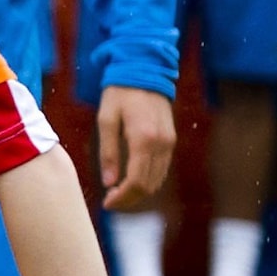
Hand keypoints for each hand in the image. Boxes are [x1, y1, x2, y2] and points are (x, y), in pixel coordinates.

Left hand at [97, 86, 173, 210]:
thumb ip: (107, 152)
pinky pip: (161, 169)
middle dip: (129, 199)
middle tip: (110, 202)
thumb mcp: (106, 120)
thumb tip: (108, 183)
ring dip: (138, 192)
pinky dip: (147, 180)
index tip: (107, 203)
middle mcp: (161, 144)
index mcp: (143, 139)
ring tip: (117, 193)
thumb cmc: (119, 94)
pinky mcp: (171, 140)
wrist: (144, 72)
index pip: (136, 181)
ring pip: (157, 180)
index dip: (122, 198)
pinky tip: (130, 180)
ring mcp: (169, 142)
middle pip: (148, 185)